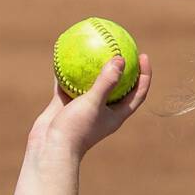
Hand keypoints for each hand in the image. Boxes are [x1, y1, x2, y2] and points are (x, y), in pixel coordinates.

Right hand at [24, 52, 152, 168]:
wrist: (50, 149)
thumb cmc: (76, 130)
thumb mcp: (93, 103)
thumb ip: (106, 82)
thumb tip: (120, 59)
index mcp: (116, 115)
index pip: (137, 93)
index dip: (144, 75)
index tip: (143, 55)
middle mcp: (102, 111)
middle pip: (117, 86)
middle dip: (120, 67)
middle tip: (119, 46)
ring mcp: (83, 108)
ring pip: (90, 83)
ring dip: (92, 67)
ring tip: (93, 45)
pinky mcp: (66, 105)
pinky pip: (68, 83)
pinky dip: (67, 71)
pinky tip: (63, 54)